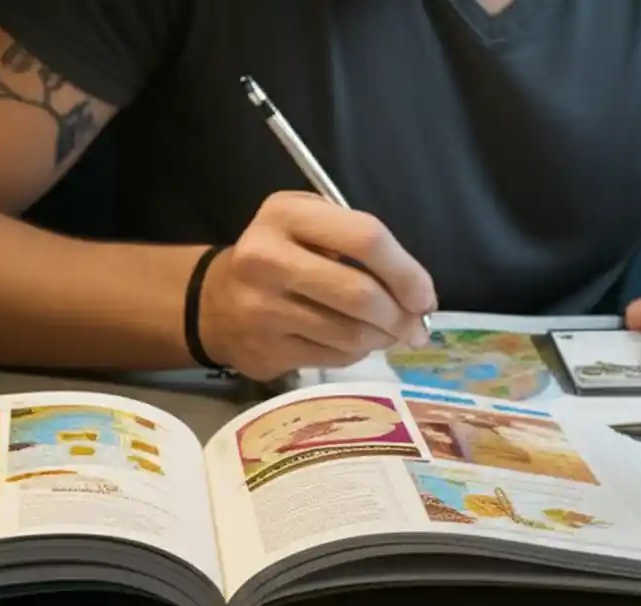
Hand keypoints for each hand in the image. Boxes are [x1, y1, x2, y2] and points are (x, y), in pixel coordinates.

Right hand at [197, 191, 435, 381]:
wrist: (215, 301)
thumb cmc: (282, 255)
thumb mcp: (311, 225)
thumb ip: (361, 245)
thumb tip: (417, 295)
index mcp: (285, 215)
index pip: (366, 238)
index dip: (406, 271)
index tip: (425, 295)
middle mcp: (266, 258)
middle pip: (360, 293)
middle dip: (400, 314)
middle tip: (416, 325)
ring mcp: (261, 308)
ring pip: (351, 332)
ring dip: (383, 337)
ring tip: (390, 333)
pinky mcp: (265, 349)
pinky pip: (334, 356)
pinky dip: (357, 352)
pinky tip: (356, 343)